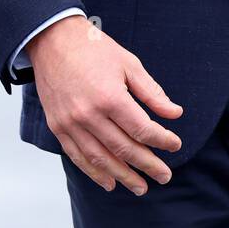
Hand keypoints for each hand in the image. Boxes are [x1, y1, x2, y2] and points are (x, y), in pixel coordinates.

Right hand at [26, 14, 183, 193]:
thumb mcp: (129, 64)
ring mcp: (70, 124)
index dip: (162, 140)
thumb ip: (152, 92)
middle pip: (124, 149)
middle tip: (165, 176)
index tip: (175, 145)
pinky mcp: (58, 127)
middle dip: (148, 165)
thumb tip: (175, 113)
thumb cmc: (94, 49)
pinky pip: (78, 157)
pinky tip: (109, 182)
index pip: (142, 130)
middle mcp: (89, 115)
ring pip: (101, 159)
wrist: (53, 40)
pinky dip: (94, 172)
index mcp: (110, 97)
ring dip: (123, 176)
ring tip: (141, 187)